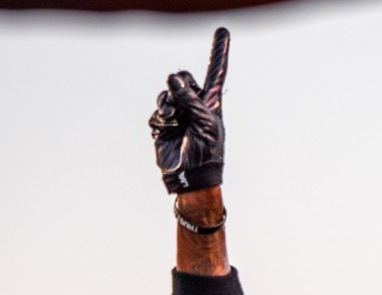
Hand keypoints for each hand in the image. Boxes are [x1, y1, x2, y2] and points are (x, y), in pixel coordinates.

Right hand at [149, 27, 228, 193]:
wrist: (191, 176)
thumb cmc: (207, 151)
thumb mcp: (205, 122)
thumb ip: (190, 98)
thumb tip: (173, 77)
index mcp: (211, 101)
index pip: (216, 71)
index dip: (219, 51)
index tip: (223, 30)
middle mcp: (194, 103)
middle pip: (184, 77)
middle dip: (181, 84)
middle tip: (181, 98)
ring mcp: (178, 112)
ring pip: (167, 92)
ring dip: (170, 104)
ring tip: (176, 121)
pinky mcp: (163, 122)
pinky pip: (159, 109)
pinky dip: (163, 116)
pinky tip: (170, 128)